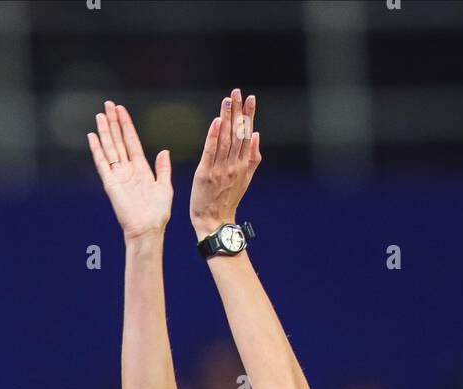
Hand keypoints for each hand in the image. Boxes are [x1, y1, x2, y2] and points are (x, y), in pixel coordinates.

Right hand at [87, 101, 171, 241]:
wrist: (148, 229)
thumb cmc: (158, 213)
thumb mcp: (165, 187)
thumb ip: (163, 169)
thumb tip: (164, 152)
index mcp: (141, 169)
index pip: (131, 141)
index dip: (126, 125)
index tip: (121, 110)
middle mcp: (128, 170)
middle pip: (118, 140)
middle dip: (113, 122)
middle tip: (108, 105)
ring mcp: (118, 176)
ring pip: (109, 148)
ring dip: (104, 131)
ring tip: (100, 115)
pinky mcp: (110, 183)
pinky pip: (102, 163)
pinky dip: (96, 150)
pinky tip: (92, 136)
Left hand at [190, 88, 260, 238]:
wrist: (215, 223)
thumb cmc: (228, 201)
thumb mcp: (245, 180)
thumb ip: (253, 158)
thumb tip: (257, 134)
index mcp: (243, 165)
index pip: (247, 135)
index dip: (248, 115)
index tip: (251, 98)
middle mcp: (233, 165)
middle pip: (237, 133)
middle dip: (238, 111)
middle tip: (237, 92)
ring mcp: (220, 169)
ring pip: (225, 139)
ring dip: (226, 118)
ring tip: (227, 100)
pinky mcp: (205, 174)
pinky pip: (210, 152)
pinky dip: (213, 136)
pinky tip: (216, 121)